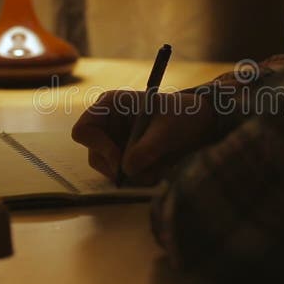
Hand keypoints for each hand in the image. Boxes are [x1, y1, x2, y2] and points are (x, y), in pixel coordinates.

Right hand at [72, 91, 217, 184]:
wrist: (199, 124)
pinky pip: (124, 176)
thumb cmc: (182, 115)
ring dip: (133, 176)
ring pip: (109, 169)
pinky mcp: (126, 158)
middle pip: (95, 156)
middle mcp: (107, 125)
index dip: (98, 147)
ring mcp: (115, 142)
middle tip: (142, 174)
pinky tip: (159, 169)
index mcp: (110, 106)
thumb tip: (126, 170)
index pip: (84, 130)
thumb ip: (146, 149)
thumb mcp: (167, 130)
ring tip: (157, 171)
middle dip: (118, 168)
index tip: (120, 160)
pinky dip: (140, 177)